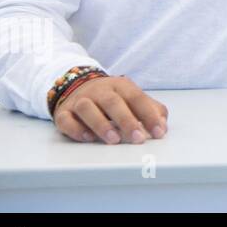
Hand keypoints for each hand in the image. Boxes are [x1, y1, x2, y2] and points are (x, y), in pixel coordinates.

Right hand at [53, 75, 167, 143]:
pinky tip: (87, 138)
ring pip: (88, 108)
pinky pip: (66, 120)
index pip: (137, 98)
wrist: (78, 86)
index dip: (149, 115)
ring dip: (101, 125)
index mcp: (121, 86)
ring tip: (113, 140)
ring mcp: (80, 100)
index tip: (158, 132)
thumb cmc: (112, 98)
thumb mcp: (132, 98)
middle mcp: (100, 90)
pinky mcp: (63, 112)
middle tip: (137, 138)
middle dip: (127, 121)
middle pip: (113, 102)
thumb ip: (150, 110)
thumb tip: (162, 126)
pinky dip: (76, 129)